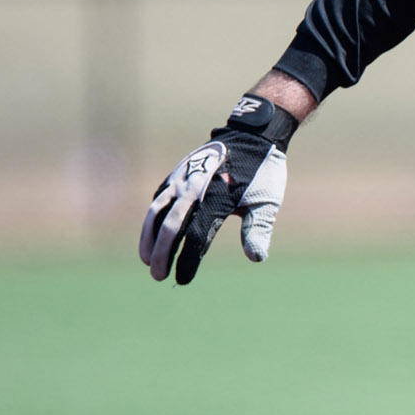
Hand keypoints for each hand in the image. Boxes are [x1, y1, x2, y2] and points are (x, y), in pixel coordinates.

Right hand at [140, 94, 295, 284]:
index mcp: (219, 197)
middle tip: (158, 275)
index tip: (182, 279)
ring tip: (147, 260)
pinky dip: (151, 217)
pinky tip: (151, 233)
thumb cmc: (263, 172)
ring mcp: (183, 178)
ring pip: (157, 211)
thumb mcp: (267, 201)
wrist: (253, 135)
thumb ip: (258, 229)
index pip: (198, 235)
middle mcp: (196, 187)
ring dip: (149, 237)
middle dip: (162, 253)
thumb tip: (257, 258)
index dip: (187, 259)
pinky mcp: (177, 173)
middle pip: (171, 225)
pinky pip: (159, 198)